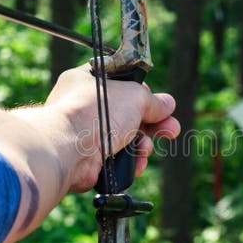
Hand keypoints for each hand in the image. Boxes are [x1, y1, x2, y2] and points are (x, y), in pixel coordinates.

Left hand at [44, 65, 179, 191]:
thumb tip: (168, 104)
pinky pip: (118, 159)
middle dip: (153, 123)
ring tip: (146, 148)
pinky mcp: (90, 159)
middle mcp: (84, 106)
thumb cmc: (95, 112)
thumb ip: (153, 101)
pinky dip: (130, 162)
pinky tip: (137, 162)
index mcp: (88, 80)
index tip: (155, 100)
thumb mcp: (134, 96)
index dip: (141, 91)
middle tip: (170, 128)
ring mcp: (86, 134)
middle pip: (128, 113)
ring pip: (125, 138)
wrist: (71, 149)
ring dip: (143, 144)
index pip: (119, 82)